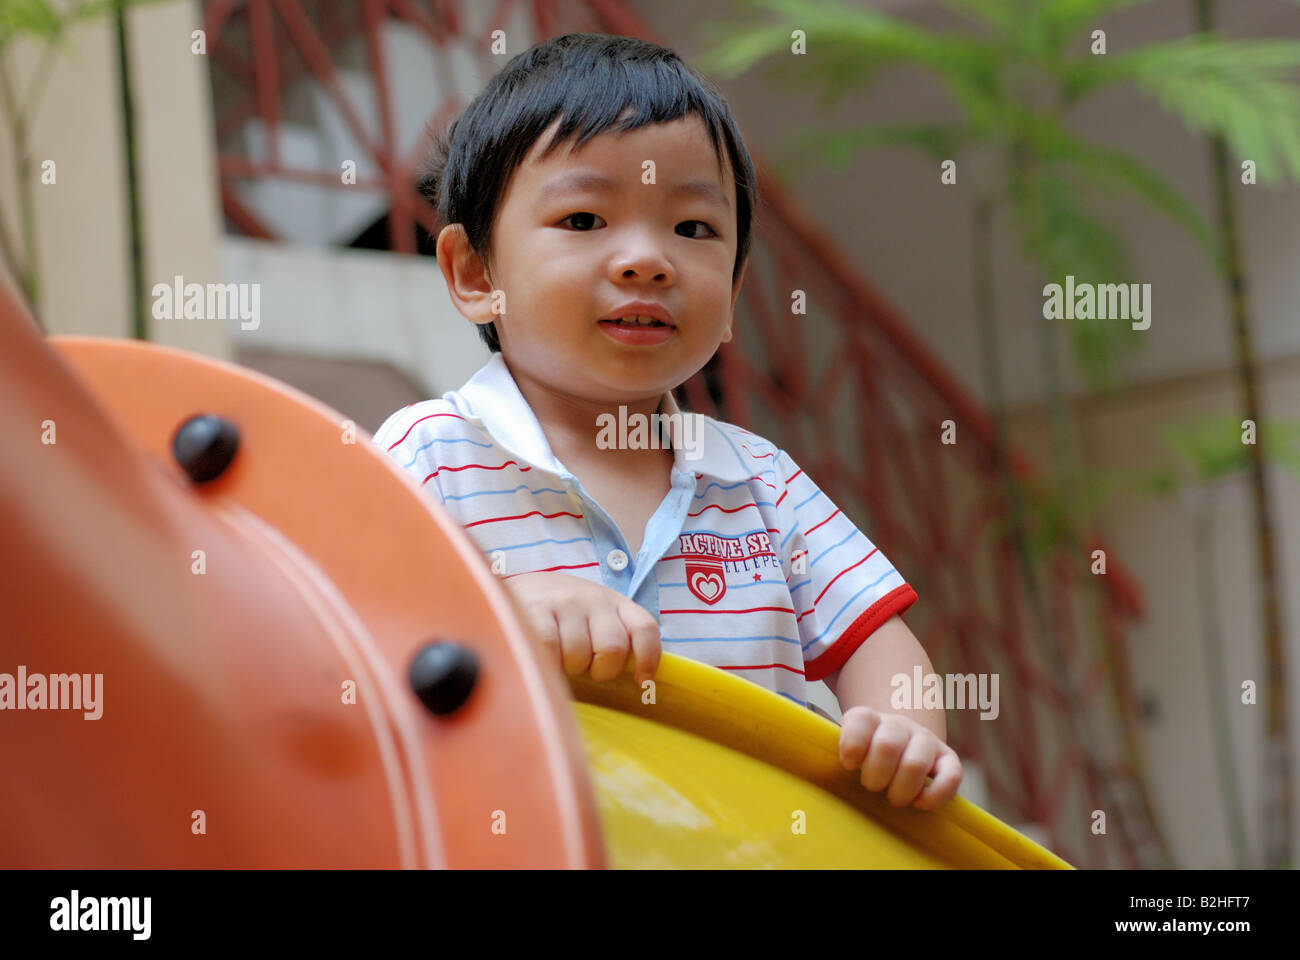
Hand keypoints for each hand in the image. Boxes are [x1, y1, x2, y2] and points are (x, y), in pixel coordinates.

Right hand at [503, 571, 660, 685]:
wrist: (523, 587)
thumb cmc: (567, 617)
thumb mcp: (598, 620)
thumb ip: (616, 642)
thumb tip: (637, 683)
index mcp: (617, 604)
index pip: (645, 628)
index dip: (648, 658)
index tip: (641, 680)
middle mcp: (595, 600)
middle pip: (613, 649)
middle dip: (601, 670)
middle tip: (585, 667)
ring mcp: (566, 603)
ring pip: (578, 654)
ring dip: (569, 668)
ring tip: (560, 658)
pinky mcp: (537, 608)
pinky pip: (550, 648)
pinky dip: (549, 663)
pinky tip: (543, 659)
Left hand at [838, 706, 962, 809]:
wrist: (899, 742)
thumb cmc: (864, 755)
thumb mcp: (845, 747)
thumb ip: (835, 751)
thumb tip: (826, 765)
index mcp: (869, 718)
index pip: (859, 720)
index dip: (851, 745)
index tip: (847, 764)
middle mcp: (898, 724)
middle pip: (887, 745)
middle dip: (875, 776)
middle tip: (870, 786)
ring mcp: (925, 740)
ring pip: (916, 763)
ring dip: (901, 790)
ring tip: (893, 798)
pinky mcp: (948, 759)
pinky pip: (951, 775)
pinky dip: (934, 795)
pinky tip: (919, 803)